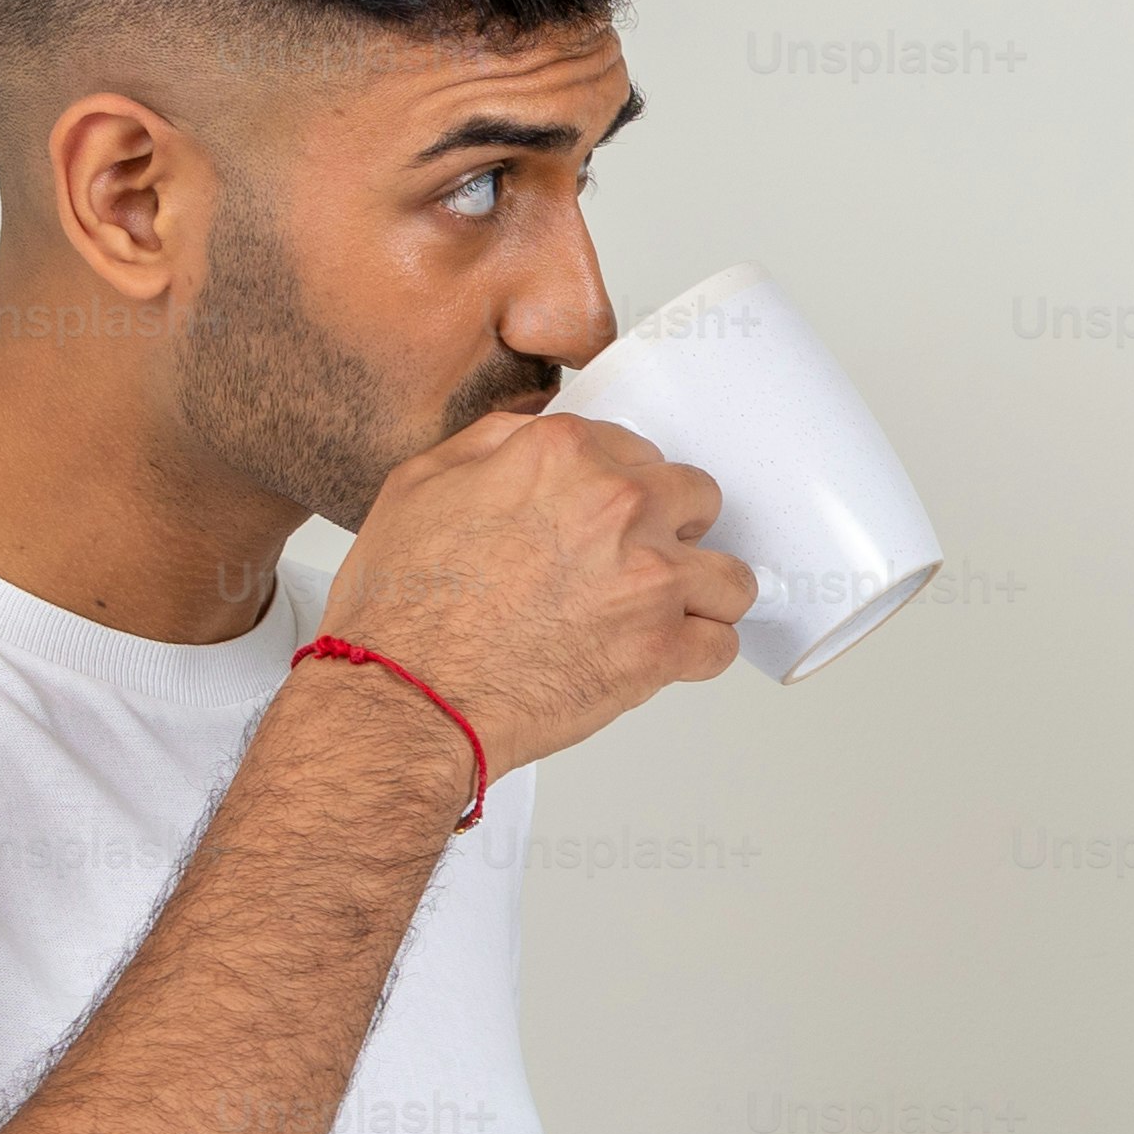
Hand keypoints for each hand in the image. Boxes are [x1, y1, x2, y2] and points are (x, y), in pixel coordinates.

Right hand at [319, 404, 752, 777]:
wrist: (407, 696)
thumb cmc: (403, 604)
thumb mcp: (421, 482)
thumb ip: (496, 444)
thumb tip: (540, 437)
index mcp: (563, 454)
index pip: (639, 452)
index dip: (623, 490)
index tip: (610, 520)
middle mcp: (617, 503)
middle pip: (697, 500)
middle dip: (672, 530)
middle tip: (633, 564)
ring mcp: (648, 577)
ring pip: (729, 576)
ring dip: (701, 594)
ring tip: (663, 613)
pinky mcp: (662, 648)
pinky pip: (721, 644)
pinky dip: (697, 653)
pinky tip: (665, 656)